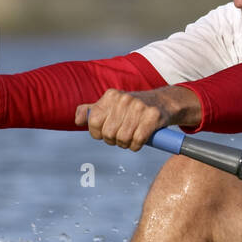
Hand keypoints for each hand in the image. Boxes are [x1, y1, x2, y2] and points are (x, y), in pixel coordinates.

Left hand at [76, 86, 197, 150]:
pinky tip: (138, 141)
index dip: (97, 133)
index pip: (93, 121)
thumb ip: (92, 111)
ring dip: (126, 144)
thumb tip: (77, 120)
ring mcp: (139, 107)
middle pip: (108, 133)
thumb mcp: (112, 104)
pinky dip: (136, 146)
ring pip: (122, 138)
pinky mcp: (153, 117)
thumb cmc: (134, 107)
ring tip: (130, 139)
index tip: (106, 132)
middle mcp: (124, 99)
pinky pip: (137, 140)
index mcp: (111, 96)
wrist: (164, 103)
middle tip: (120, 137)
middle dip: (113, 140)